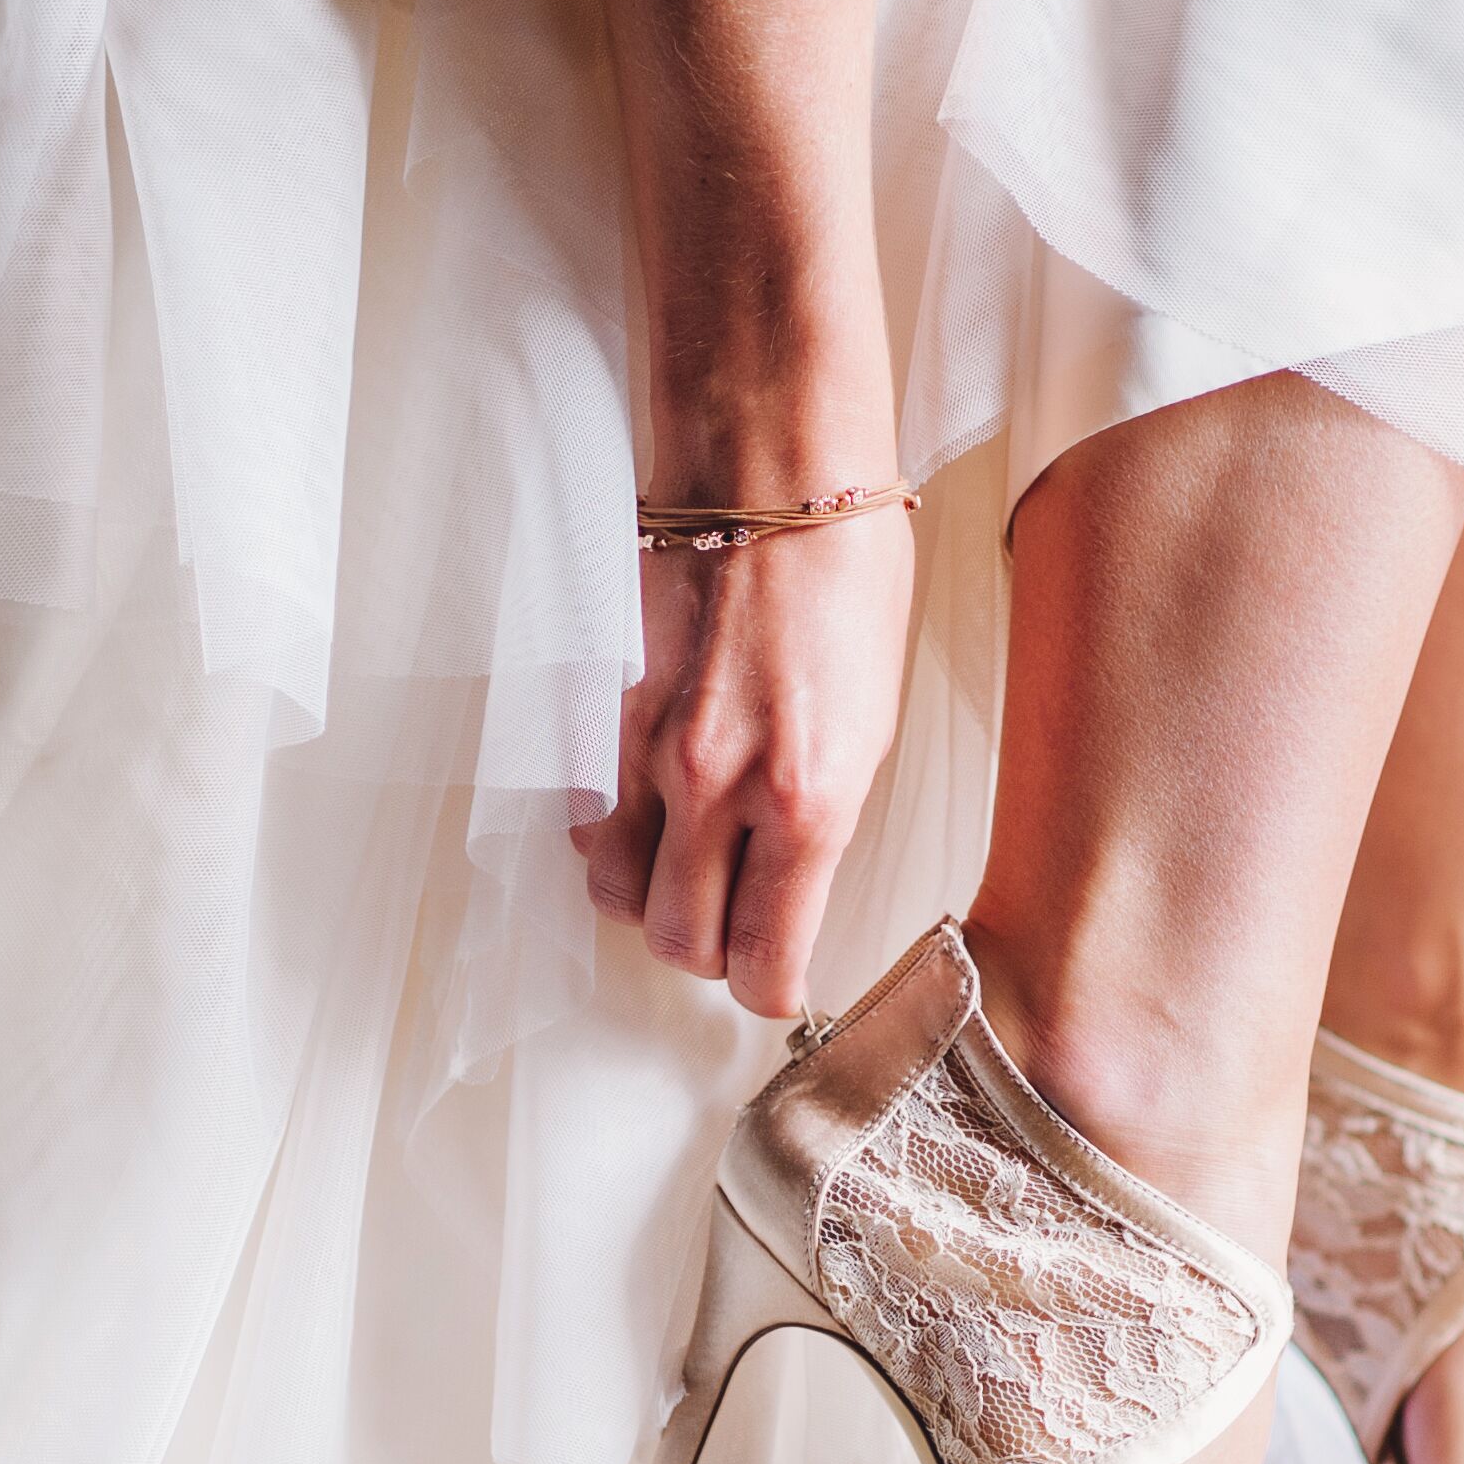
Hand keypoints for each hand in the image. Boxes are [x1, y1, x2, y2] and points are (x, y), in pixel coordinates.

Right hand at [574, 499, 914, 1019]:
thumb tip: (788, 888)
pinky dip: (614, 841)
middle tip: (735, 934)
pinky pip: (590, 823)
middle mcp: (717, 789)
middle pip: (679, 947)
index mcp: (806, 799)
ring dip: (650, 904)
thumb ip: (821, 820)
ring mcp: (648, 755)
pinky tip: (649, 816)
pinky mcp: (603, 718)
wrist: (768, 474)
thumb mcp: (872, 722)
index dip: (771, 990)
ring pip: (615, 898)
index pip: (764, 960)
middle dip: (710, 957)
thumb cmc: (845, 579)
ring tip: (687, 877)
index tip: (777, 984)